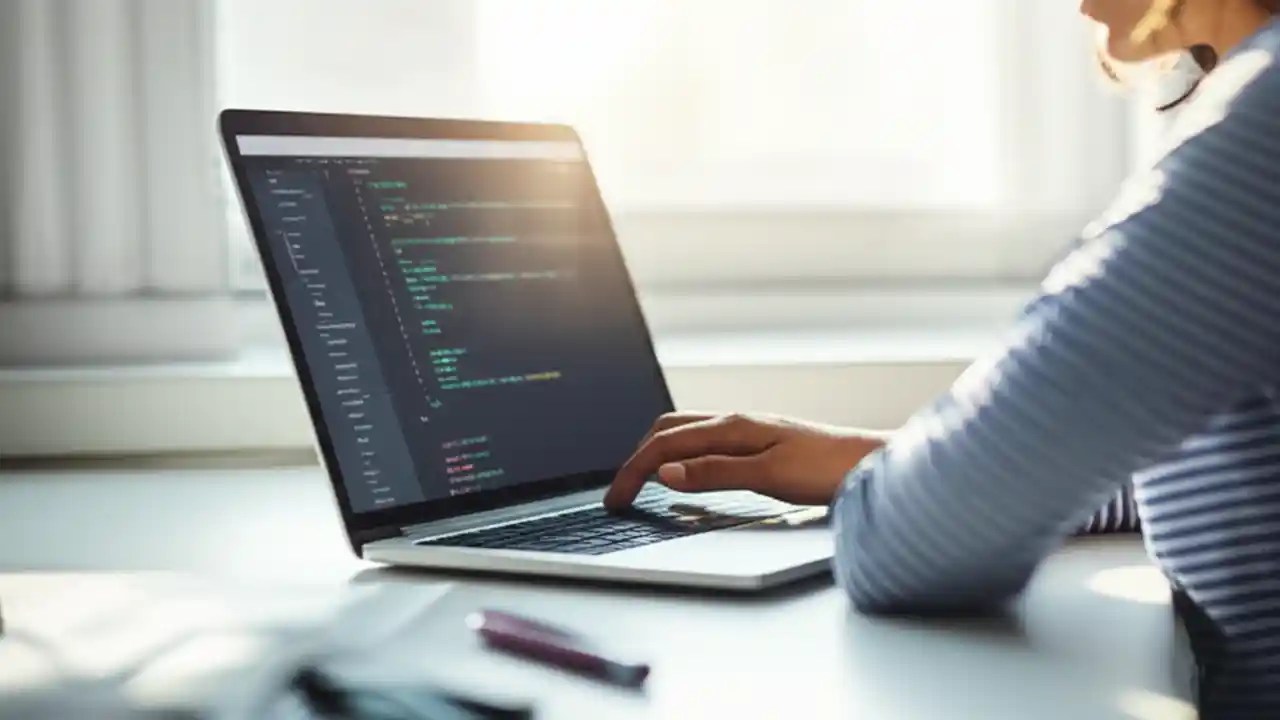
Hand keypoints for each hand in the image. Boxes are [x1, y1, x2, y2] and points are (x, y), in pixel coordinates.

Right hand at [604, 412, 886, 509]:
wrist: (874, 463)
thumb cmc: (830, 469)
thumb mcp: (768, 476)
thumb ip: (715, 473)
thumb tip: (666, 473)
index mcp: (732, 427)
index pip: (665, 445)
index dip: (633, 471)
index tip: (615, 500)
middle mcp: (736, 422)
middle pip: (668, 430)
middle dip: (636, 458)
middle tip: (621, 493)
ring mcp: (749, 430)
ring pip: (686, 433)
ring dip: (657, 453)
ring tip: (642, 481)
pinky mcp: (761, 442)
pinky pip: (705, 443)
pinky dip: (681, 456)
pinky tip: (687, 475)